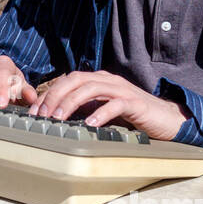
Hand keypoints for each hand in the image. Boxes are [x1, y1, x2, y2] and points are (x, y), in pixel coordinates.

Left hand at [28, 70, 190, 140]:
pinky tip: (90, 124)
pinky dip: (100, 113)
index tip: (35, 111)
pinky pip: (115, 105)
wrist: (167, 119)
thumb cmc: (134, 116)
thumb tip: (58, 118)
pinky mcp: (135, 103)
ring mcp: (122, 90)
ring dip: (71, 102)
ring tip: (58, 117)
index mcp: (99, 80)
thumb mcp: (104, 110)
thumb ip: (86, 109)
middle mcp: (108, 80)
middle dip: (55, 95)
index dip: (49, 93)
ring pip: (91, 88)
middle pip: (75, 79)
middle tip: (42, 114)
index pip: (68, 80)